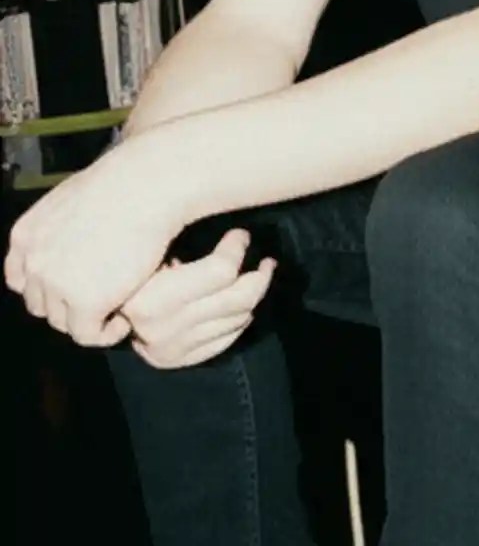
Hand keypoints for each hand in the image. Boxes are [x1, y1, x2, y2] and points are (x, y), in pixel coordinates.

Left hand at [4, 152, 187, 345]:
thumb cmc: (124, 186)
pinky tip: (125, 320)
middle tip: (103, 300)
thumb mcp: (74, 201)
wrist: (144, 190)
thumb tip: (81, 241)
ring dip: (90, 321)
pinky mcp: (84, 303)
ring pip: (63, 323)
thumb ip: (63, 228)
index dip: (48, 289)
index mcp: (26, 236)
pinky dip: (106, 333)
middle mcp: (33, 262)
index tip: (75, 288)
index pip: (21, 279)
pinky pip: (88, 335)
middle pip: (41, 305)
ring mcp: (55, 284)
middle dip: (70, 306)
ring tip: (118, 310)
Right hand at [123, 229, 276, 369]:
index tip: (241, 235)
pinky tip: (241, 304)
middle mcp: (161, 328)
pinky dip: (242, 317)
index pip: (220, 271)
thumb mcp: (145, 254)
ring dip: (253, 295)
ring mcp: (174, 348)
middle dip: (259, 275)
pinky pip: (230, 336)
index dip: (236, 248)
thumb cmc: (126, 270)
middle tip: (266, 261)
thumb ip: (176, 247)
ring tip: (255, 277)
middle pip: (238, 297)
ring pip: (239, 316)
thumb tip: (228, 233)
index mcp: (149, 299)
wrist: (98, 316)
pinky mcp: (183, 360)